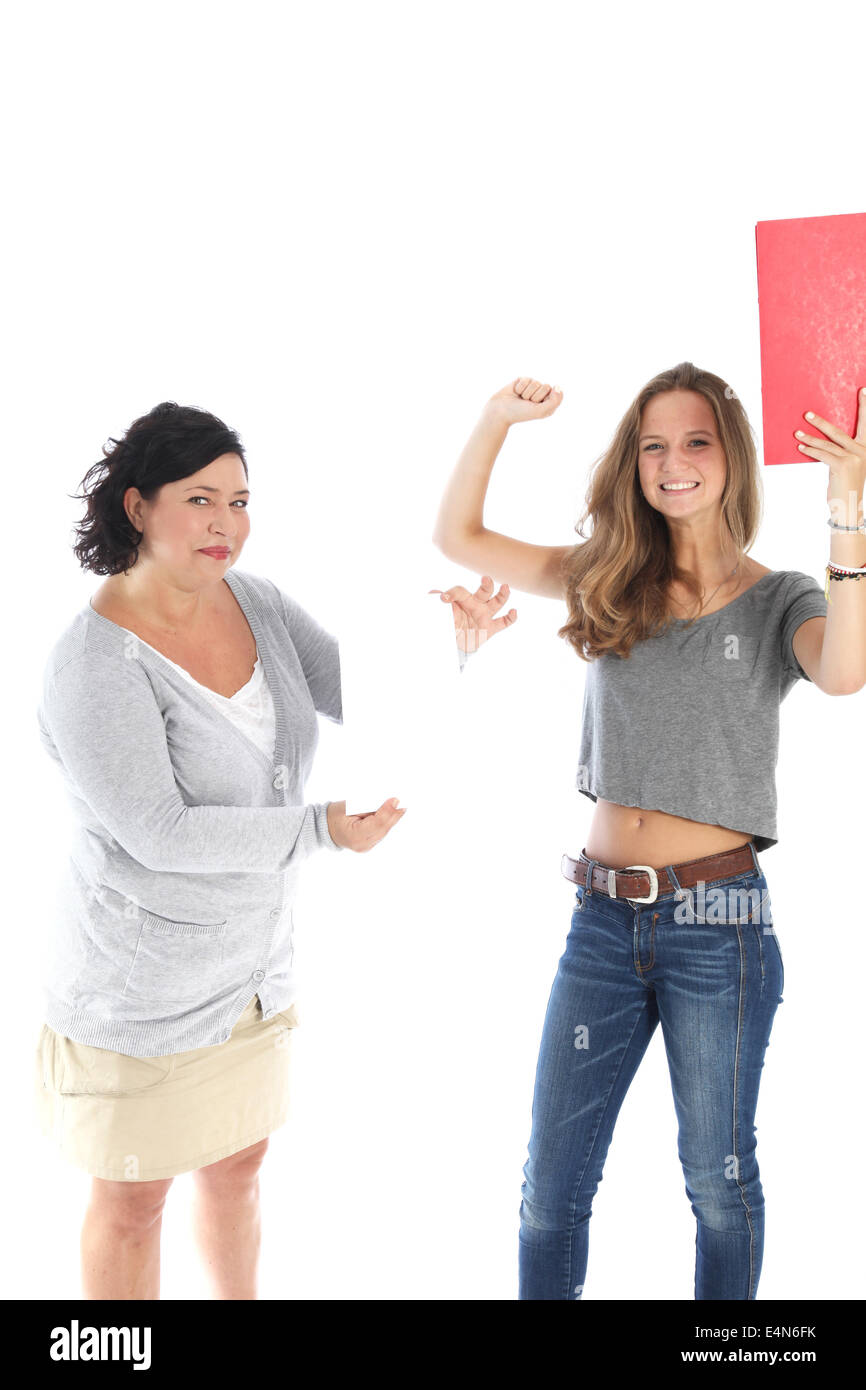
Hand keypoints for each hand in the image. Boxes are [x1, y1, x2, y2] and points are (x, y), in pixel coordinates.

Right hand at [326, 798, 405, 850]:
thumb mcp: (348, 807)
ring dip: (392, 819)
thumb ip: (366, 806)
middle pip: (383, 828)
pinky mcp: (368, 845)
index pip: (376, 823)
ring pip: (384, 831)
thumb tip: (384, 801)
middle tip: (403, 802)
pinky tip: (394, 814)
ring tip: (401, 807)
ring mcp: (365, 847)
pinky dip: (386, 823)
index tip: (395, 799)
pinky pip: (380, 833)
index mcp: (354, 836)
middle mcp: (361, 844)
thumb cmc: (334, 815)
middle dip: (394, 815)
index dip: (387, 811)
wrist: (323, 828)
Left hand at [428, 574, 516, 652]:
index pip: (460, 591)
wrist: (451, 643)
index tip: (443, 599)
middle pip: (484, 591)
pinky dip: (510, 617)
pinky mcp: (490, 628)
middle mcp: (476, 603)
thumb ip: (435, 603)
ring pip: (497, 602)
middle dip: (486, 584)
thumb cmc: (445, 623)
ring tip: (505, 587)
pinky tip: (513, 612)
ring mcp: (484, 615)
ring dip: (502, 594)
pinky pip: (504, 622)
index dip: (452, 593)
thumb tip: (434, 594)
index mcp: (462, 598)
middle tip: (485, 579)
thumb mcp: (436, 613)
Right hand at [484, 377, 563, 427]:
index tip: (535, 407)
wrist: (500, 411)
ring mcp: (532, 387)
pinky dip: (520, 387)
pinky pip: (526, 379)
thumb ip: (554, 401)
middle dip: (534, 396)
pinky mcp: (523, 381)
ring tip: (520, 399)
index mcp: (548, 403)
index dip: (544, 400)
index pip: (555, 393)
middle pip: (546, 386)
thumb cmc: (520, 413)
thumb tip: (558, 386)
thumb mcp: (540, 411)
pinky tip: (515, 393)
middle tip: (526, 403)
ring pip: (535, 382)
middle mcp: (541, 394)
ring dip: (526, 392)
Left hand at [794, 388, 865, 522]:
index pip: (865, 423)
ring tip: (797, 432)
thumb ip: (843, 450)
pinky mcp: (844, 465)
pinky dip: (811, 450)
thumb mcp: (849, 465)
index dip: (864, 406)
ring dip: (810, 437)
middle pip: (840, 431)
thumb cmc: (846, 485)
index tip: (863, 389)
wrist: (849, 507)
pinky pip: (823, 454)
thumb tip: (823, 438)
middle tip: (808, 414)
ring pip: (828, 443)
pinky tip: (801, 446)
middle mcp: (863, 450)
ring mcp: (855, 457)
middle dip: (822, 422)